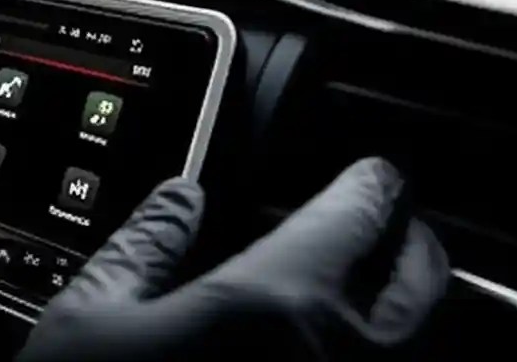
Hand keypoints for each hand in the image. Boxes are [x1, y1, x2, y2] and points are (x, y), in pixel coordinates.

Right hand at [19, 158, 447, 360]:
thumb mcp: (91, 320)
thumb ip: (145, 245)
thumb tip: (180, 201)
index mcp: (278, 306)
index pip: (362, 213)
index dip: (372, 182)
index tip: (372, 174)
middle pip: (425, 279)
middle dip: (409, 240)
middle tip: (382, 225)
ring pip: (425, 346)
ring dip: (408, 309)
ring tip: (367, 296)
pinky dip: (375, 360)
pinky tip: (333, 357)